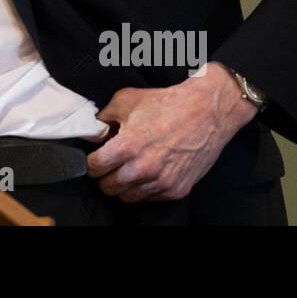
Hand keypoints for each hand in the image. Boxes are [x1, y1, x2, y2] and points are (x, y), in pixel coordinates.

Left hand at [86, 61, 258, 202]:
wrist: (206, 112)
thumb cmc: (168, 104)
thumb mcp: (127, 100)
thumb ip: (104, 117)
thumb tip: (93, 129)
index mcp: (127, 147)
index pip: (94, 168)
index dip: (90, 162)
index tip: (94, 158)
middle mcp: (143, 168)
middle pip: (108, 187)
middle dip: (105, 175)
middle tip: (110, 165)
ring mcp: (160, 182)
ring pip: (127, 196)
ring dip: (124, 185)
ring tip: (129, 169)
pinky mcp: (176, 189)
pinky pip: (150, 198)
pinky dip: (145, 188)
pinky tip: (148, 171)